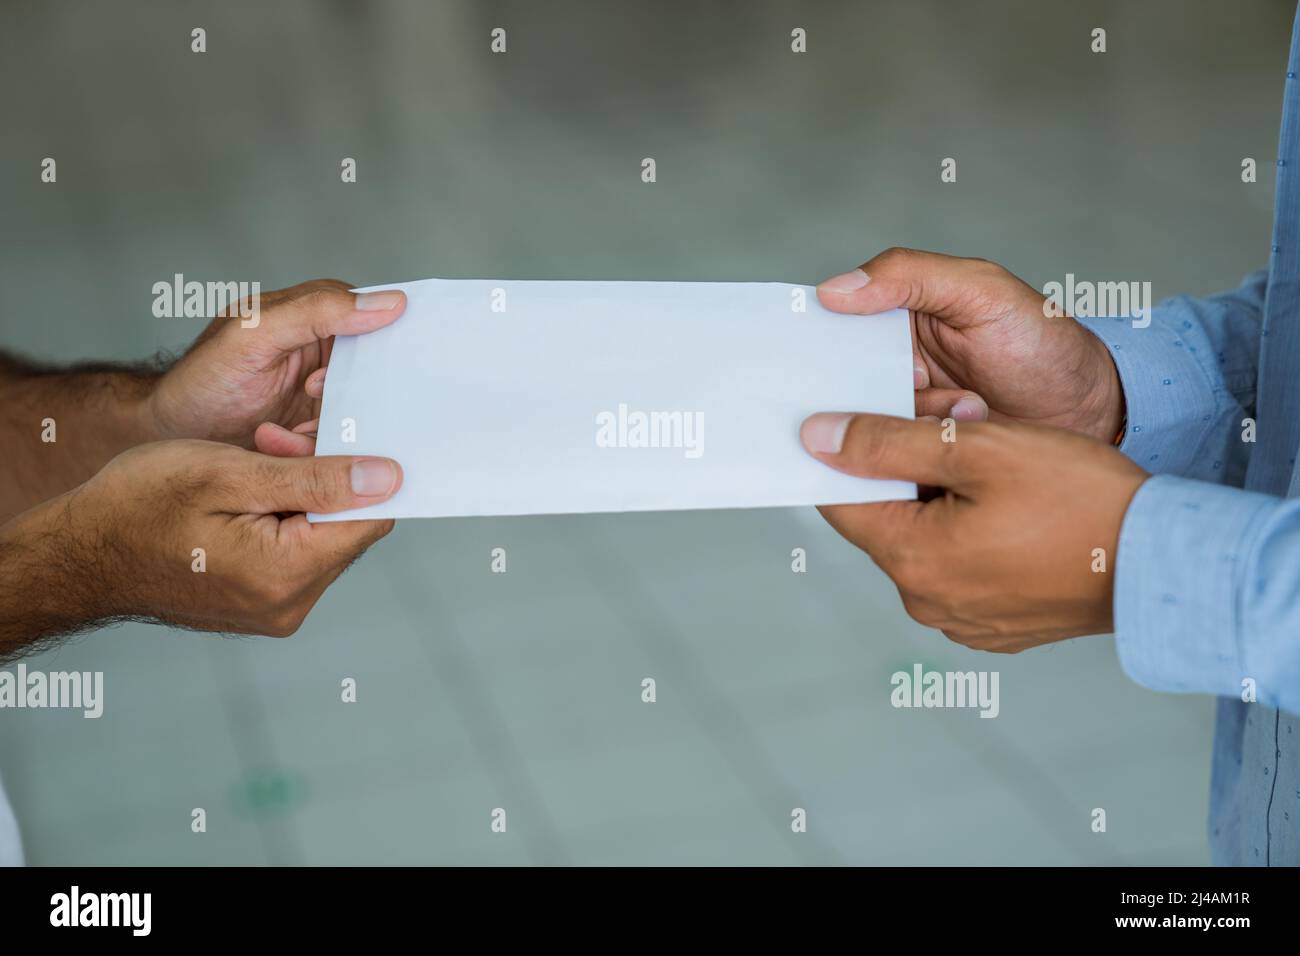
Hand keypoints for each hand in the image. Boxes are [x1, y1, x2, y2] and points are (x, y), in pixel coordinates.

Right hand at [2, 439, 402, 650]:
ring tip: (249, 468)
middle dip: (322, 479)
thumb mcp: (230, 474)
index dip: (356, 469)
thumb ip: (317, 478)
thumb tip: (389, 478)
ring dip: (300, 497)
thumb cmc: (138, 505)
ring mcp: (276, 611)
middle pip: (349, 529)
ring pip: (324, 538)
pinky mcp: (263, 607)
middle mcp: (291, 605)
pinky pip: (297, 555)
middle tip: (269, 443)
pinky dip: (283, 520)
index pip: (370, 518)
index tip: (319, 435)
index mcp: (287, 573)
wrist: (78, 554)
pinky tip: (245, 499)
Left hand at [147, 279, 404, 446]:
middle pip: (375, 370)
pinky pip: (345, 439)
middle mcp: (326, 350)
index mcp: (316, 313)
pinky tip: (289, 443)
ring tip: (294, 429)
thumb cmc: (201, 381)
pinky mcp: (321, 427)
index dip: (381, 344)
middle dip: (358, 395)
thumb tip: (389, 303)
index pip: (375, 317)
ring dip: (335, 426)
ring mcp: (326, 392)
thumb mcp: (256, 335)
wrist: (172, 437)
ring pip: (363, 411)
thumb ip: (318, 312)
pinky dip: (322, 447)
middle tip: (316, 398)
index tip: (371, 366)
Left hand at [800, 412, 1147, 650]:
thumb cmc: (1080, 501)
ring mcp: (961, 621)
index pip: (839, 502)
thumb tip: (817, 438)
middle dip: (910, 474)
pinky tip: (1016, 513)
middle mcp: (925, 601)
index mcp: (911, 560)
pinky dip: (973, 538)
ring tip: (1000, 475)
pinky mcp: (995, 627)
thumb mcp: (976, 449)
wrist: (1165, 563)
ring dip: (944, 505)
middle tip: (962, 436)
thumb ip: (888, 443)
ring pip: (924, 543)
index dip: (846, 457)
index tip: (869, 424)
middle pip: (885, 521)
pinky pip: (960, 571)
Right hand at [816, 249, 1124, 442]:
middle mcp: (888, 369)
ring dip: (905, 421)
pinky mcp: (914, 459)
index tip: (810, 356)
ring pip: (859, 427)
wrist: (1089, 416)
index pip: (831, 325)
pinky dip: (905, 458)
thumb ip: (909, 275)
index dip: (813, 339)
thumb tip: (834, 290)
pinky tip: (947, 441)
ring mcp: (900, 417)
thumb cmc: (1044, 345)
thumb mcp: (981, 291)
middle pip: (835, 384)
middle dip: (861, 391)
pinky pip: (883, 463)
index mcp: (893, 319)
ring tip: (967, 406)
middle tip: (913, 383)